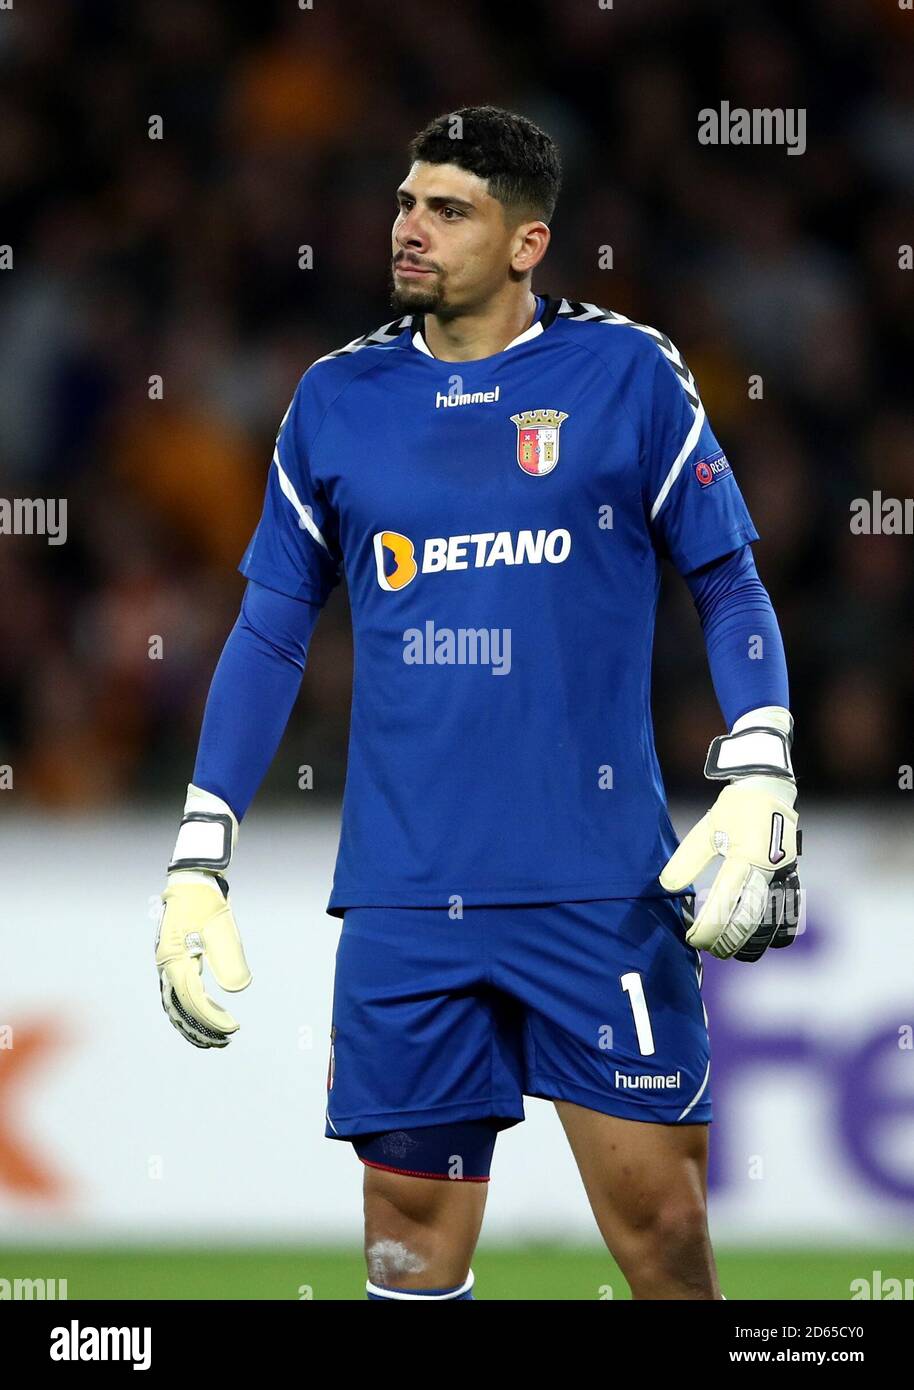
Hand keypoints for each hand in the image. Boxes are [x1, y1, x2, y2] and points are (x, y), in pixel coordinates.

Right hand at [155, 784, 250, 1046]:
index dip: (212, 1017)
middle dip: (201, 1029)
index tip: (233, 1027)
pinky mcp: (173, 961)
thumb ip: (229, 956)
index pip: (193, 998)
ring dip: (192, 1025)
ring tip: (214, 1040)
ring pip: (174, 1005)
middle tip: (226, 1040)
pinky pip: (176, 995)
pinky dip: (187, 1011)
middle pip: (179, 1008)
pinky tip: (201, 1019)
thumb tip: (237, 990)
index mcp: (173, 958)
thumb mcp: (221, 924)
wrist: (192, 878)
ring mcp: (166, 964)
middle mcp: (165, 965)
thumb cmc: (205, 899)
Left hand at [660, 709, 801, 960]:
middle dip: (727, 940)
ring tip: (728, 949)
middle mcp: (768, 870)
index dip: (709, 926)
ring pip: (772, 922)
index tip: (693, 939)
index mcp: (745, 856)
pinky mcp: (792, 877)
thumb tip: (667, 887)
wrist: (770, 788)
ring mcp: (784, 875)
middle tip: (708, 949)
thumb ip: (687, 859)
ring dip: (750, 941)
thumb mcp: (707, 828)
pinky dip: (773, 931)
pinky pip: (788, 913)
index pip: (725, 901)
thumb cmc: (736, 807)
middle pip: (749, 919)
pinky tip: (756, 938)